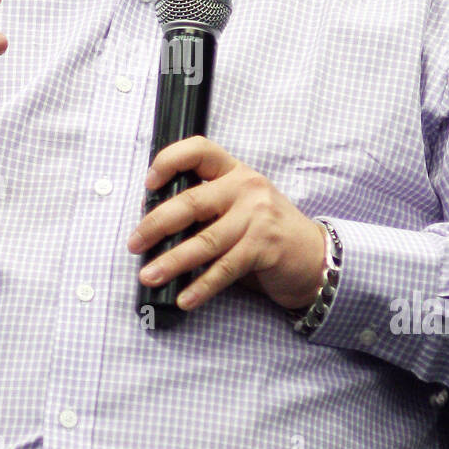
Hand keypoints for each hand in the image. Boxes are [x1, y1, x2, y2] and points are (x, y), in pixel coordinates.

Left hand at [125, 136, 327, 313]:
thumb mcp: (237, 207)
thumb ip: (204, 208)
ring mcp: (258, 217)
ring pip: (205, 241)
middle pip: (191, 202)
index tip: (148, 182)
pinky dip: (202, 286)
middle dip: (156, 225)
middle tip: (134, 243)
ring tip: (150, 276)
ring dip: (172, 262)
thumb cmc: (266, 231)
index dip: (169, 161)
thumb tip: (152, 218)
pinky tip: (186, 298)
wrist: (314, 256)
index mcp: (235, 171)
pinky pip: (225, 268)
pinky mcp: (265, 246)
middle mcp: (247, 188)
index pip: (199, 150)